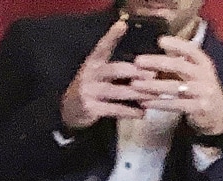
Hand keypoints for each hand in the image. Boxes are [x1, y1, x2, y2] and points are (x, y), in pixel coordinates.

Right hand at [61, 16, 152, 131]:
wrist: (70, 109)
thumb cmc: (92, 87)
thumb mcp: (99, 72)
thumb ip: (118, 69)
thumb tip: (148, 68)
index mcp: (93, 62)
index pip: (103, 46)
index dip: (112, 36)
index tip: (122, 25)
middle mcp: (90, 74)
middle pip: (114, 70)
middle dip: (134, 72)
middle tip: (152, 74)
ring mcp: (89, 91)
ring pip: (117, 91)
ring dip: (137, 94)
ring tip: (153, 96)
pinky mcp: (90, 108)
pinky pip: (113, 109)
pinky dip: (129, 112)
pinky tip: (141, 113)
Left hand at [132, 35, 222, 136]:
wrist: (217, 116)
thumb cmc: (200, 91)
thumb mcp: (195, 73)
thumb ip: (181, 61)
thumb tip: (162, 42)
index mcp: (204, 64)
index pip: (191, 50)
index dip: (177, 44)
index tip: (160, 40)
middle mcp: (204, 76)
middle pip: (179, 66)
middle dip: (157, 62)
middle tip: (138, 61)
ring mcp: (203, 92)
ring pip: (174, 87)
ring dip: (152, 86)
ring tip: (135, 85)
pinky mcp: (198, 108)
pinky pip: (175, 105)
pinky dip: (158, 103)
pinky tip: (144, 102)